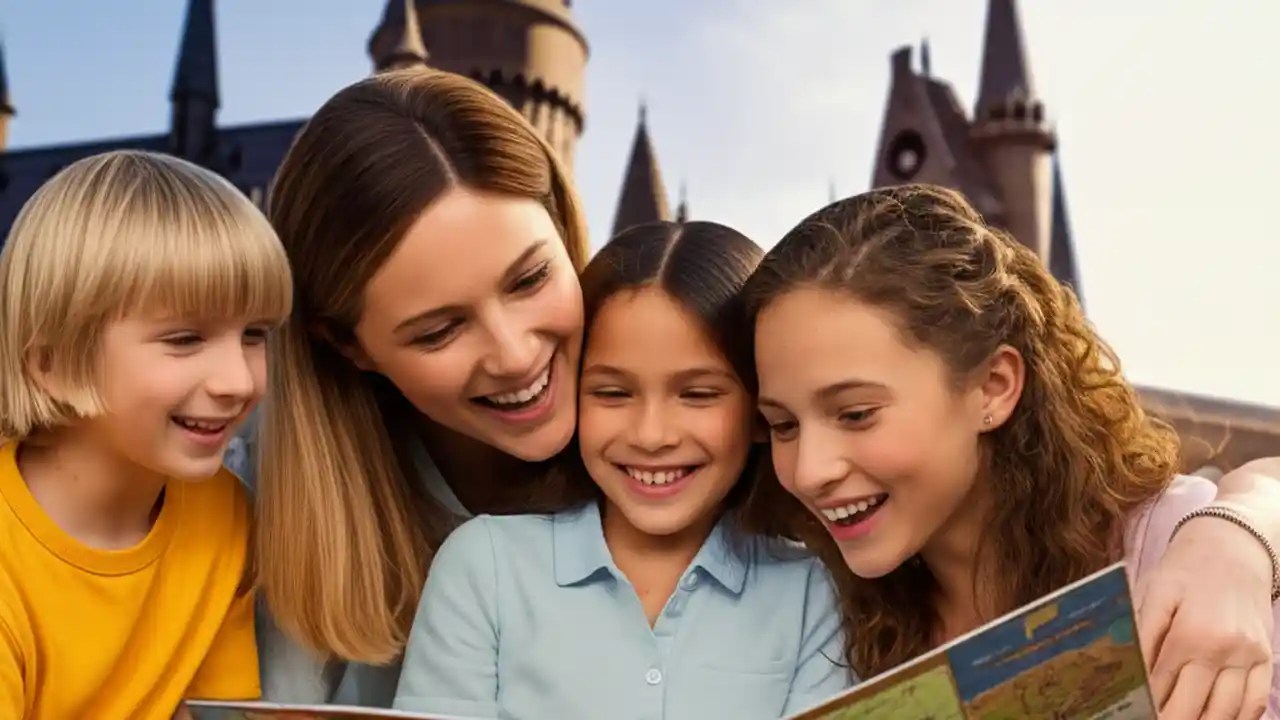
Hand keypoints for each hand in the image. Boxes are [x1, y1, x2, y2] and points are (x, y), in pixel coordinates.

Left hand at [1134, 515, 1274, 719]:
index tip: (1133, 714)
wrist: (1234, 548)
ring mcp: (1250, 656)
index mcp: (1191, 633)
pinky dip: (1237, 719)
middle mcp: (1225, 649)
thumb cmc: (1186, 571)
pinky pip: (1255, 701)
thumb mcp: (1156, 593)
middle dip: (1171, 719)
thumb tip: (1130, 672)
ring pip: (1227, 712)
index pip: (1162, 685)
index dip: (1146, 706)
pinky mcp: (1265, 658)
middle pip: (1193, 705)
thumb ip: (1143, 634)